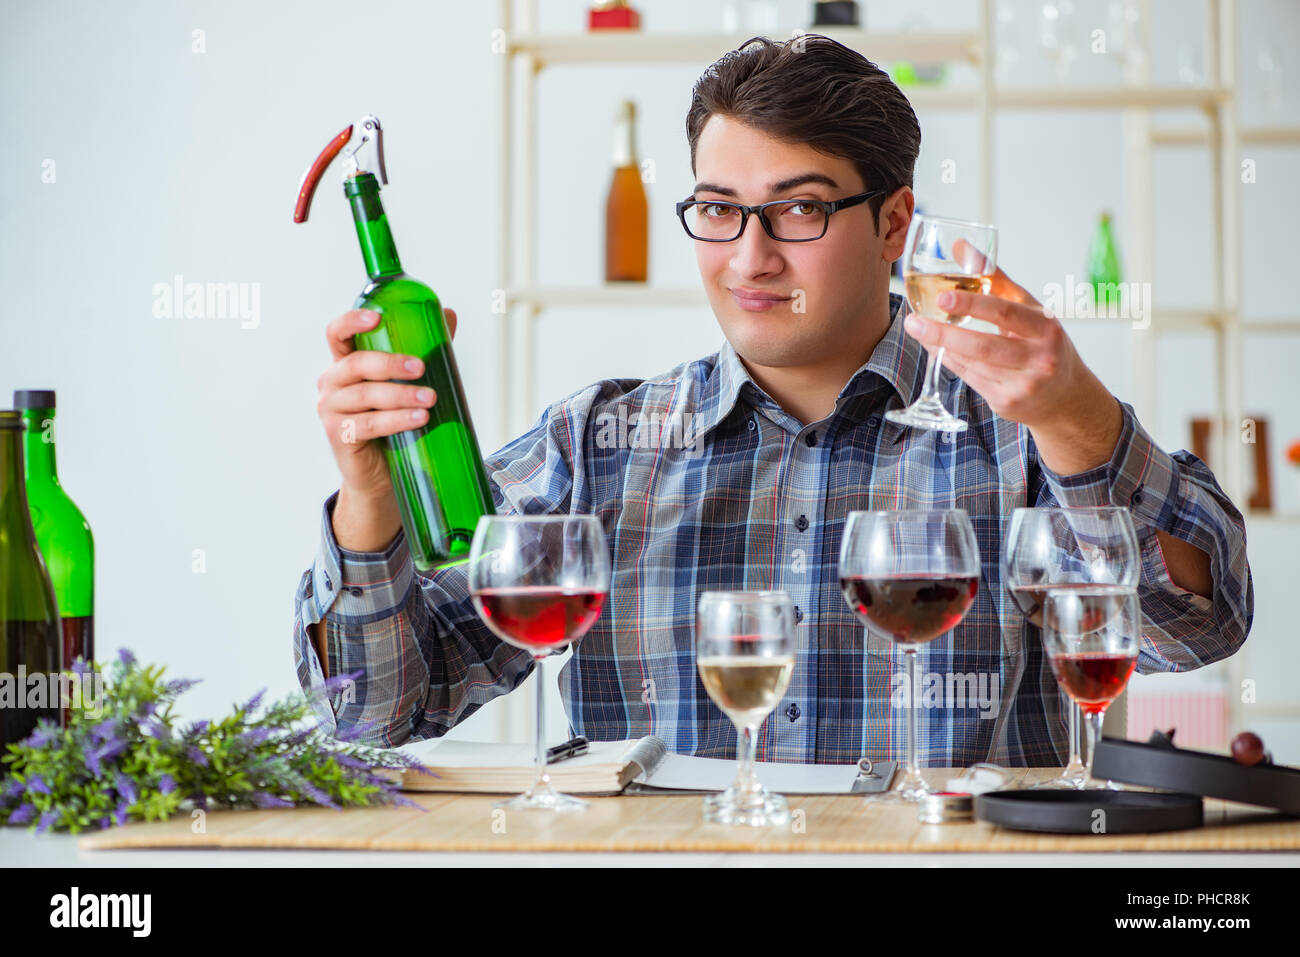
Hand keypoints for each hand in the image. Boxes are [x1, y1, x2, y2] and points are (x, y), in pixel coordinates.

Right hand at [316, 306, 458, 500]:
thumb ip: (423, 349)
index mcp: (345, 363)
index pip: (337, 334)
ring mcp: (331, 410)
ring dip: (401, 396)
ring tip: (430, 399)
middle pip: (356, 364)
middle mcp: (332, 383)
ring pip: (365, 395)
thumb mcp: (406, 383)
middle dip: (390, 363)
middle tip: (422, 367)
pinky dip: (397, 420)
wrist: (381, 473)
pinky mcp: (339, 435)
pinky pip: (368, 424)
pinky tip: (418, 419)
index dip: (352, 322)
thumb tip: (448, 315)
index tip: (377, 317)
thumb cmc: (392, 422)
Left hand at [902, 244, 1121, 473]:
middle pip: (984, 346)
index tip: (942, 297)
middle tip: (913, 322)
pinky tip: (934, 347)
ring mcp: (1023, 384)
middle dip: (944, 334)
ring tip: (917, 329)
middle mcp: (1039, 358)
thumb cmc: (1043, 343)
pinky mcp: (1007, 402)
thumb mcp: (1030, 309)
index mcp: (1046, 328)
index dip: (972, 305)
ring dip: (940, 346)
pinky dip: (949, 361)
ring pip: (971, 363)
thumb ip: (995, 278)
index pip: (1006, 312)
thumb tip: (960, 246)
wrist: (1065, 397)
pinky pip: (970, 379)